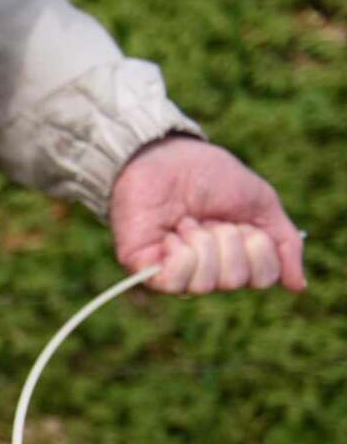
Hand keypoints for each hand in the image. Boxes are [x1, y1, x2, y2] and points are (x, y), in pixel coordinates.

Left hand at [109, 136, 304, 293]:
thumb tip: (298, 286)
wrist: (170, 157)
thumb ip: (284, 244)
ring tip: (187, 221)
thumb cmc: (212, 178)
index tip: (241, 221)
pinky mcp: (146, 271)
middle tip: (211, 217)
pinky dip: (181, 252)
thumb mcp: (261, 206)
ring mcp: (176, 274)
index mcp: (236, 259)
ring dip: (203, 242)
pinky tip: (172, 234)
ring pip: (206, 284)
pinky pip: (175, 282)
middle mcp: (208, 273)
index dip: (258, 246)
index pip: (262, 278)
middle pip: (235, 280)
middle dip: (229, 239)